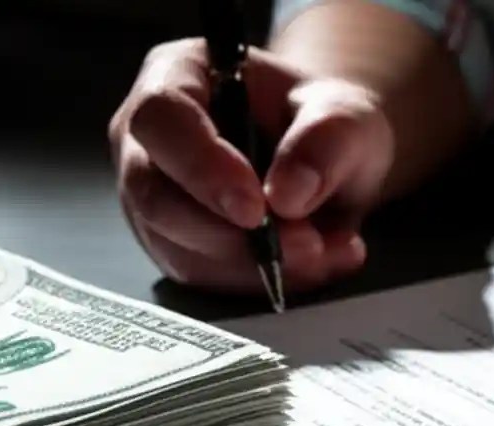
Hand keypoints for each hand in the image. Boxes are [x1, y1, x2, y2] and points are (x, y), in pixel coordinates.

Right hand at [108, 39, 392, 294]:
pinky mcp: (169, 245)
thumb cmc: (320, 125)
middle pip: (154, 195)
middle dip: (229, 234)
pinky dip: (256, 281)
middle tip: (305, 244)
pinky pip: (199, 276)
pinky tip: (309, 267)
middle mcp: (147, 139)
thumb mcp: (347, 116)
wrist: (324, 162)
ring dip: (251, 265)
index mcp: (176, 75)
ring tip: (325, 253)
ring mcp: (151, 196)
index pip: (161, 118)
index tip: (255, 209)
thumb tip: (286, 196)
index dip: (201, 167)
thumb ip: (326, 141)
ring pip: (176, 247)